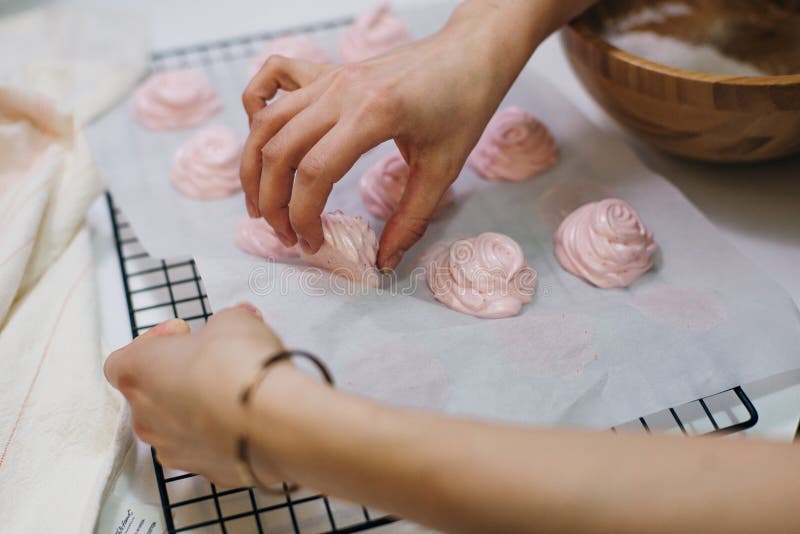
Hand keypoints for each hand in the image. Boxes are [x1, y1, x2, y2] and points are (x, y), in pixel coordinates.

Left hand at [104, 304, 284, 486]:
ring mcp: (171, 449)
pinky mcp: (204, 470)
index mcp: (138, 372)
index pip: (123, 359)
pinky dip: (219, 434)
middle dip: (178, 376)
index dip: (154, 342)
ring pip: (175, 425)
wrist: (272, 417)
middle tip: (212, 360)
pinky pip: (204, 447)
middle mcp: (145, 416)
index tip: (184, 333)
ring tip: (231, 392)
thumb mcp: (232, 320)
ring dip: (196, 408)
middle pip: (150, 394)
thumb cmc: (238, 362)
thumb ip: (221, 325)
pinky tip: (246, 419)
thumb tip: (231, 326)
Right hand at [241, 3, 532, 269]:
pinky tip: (262, 137)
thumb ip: (410, 220)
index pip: (313, 174)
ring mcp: (330, 78)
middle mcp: (341, 92)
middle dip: (272, 202)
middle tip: (285, 235)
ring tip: (260, 205)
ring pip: (266, 122)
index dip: (303, 218)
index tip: (312, 244)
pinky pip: (273, 80)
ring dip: (253, 167)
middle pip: (278, 151)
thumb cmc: (464, 105)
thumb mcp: (443, 170)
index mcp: (373, 115)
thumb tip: (385, 262)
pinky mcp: (328, 72)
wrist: (472, 53)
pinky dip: (256, 106)